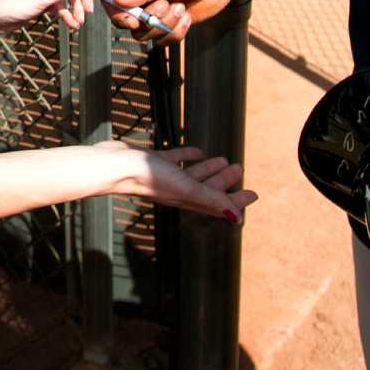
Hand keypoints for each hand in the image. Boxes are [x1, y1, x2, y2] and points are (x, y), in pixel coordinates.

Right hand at [102, 141, 258, 221]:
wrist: (116, 166)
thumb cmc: (149, 177)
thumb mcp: (186, 188)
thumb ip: (211, 200)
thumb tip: (236, 218)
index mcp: (187, 199)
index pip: (218, 203)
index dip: (236, 200)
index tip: (253, 195)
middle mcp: (178, 190)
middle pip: (208, 188)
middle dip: (225, 182)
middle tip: (239, 170)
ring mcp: (166, 176)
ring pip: (194, 175)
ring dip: (210, 169)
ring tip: (224, 160)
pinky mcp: (155, 163)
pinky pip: (177, 160)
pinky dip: (189, 156)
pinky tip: (197, 152)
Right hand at [108, 0, 235, 40]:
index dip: (117, 12)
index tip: (133, 19)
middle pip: (126, 20)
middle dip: (147, 19)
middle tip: (166, 5)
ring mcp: (154, 9)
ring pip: (144, 33)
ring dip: (164, 25)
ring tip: (181, 8)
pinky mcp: (168, 22)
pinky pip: (162, 38)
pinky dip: (175, 31)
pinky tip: (187, 16)